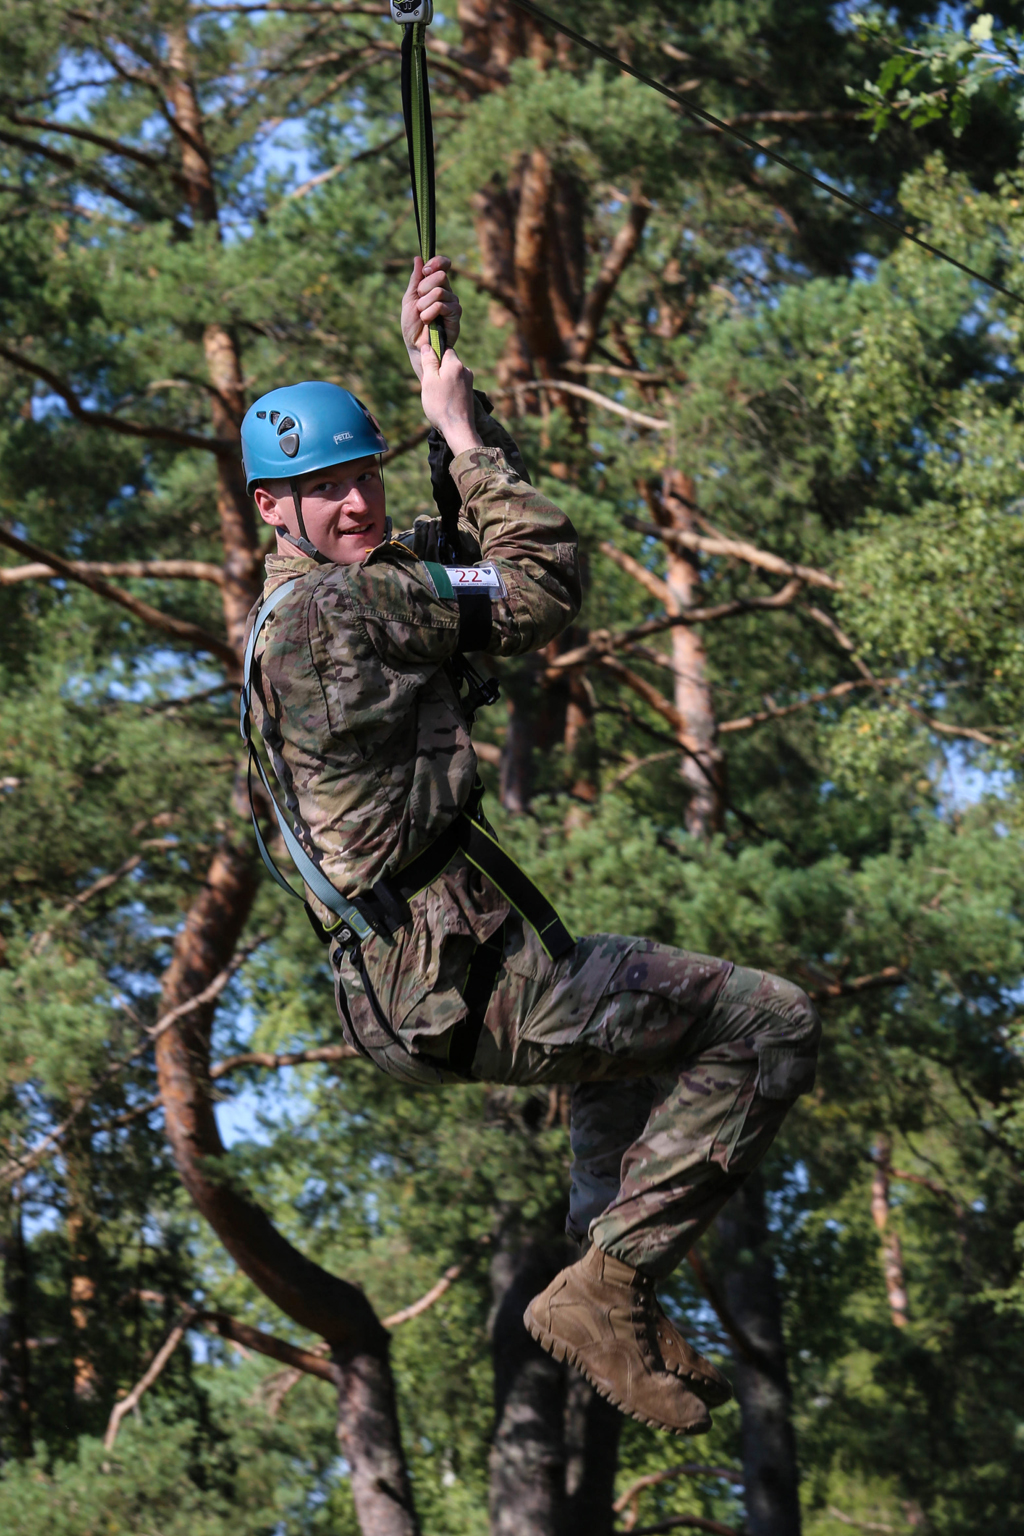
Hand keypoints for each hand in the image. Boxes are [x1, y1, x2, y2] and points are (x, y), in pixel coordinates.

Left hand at [402, 255, 461, 378]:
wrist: (415, 346)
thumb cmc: (411, 325)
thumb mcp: (409, 299)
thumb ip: (415, 280)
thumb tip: (418, 258)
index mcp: (435, 285)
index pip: (443, 264)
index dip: (436, 262)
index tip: (426, 270)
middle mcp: (446, 291)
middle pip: (440, 276)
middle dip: (424, 288)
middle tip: (420, 303)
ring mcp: (452, 302)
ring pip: (439, 291)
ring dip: (424, 305)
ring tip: (422, 316)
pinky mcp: (456, 315)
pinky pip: (441, 305)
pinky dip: (430, 313)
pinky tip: (428, 322)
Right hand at [419, 342, 483, 456]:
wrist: (458, 429)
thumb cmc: (441, 405)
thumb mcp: (429, 381)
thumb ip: (429, 362)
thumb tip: (428, 346)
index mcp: (456, 364)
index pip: (444, 349)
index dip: (434, 357)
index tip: (428, 369)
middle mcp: (465, 370)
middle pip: (448, 363)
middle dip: (437, 371)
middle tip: (430, 386)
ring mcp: (469, 383)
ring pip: (451, 375)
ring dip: (442, 382)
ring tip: (437, 397)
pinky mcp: (469, 394)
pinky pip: (455, 385)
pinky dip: (448, 391)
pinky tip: (444, 402)